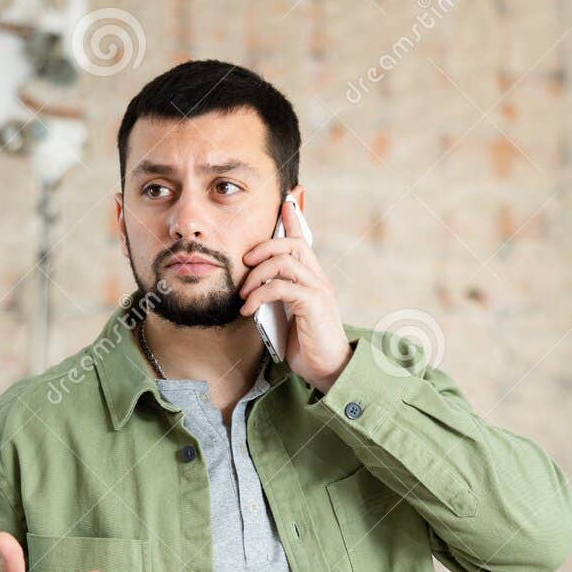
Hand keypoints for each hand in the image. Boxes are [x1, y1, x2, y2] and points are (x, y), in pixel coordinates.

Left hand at [239, 199, 350, 393]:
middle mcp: (318, 279)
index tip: (284, 201)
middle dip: (264, 246)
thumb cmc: (306, 345)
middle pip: (292, 244)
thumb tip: (251, 287)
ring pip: (285, 261)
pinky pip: (282, 287)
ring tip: (243, 295)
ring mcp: (318, 290)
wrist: (327, 369)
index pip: (303, 241)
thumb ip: (277, 297)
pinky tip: (248, 309)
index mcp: (313, 279)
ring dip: (256, 275)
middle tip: (244, 262)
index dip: (293, 219)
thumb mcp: (287, 315)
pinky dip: (259, 294)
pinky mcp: (313, 304)